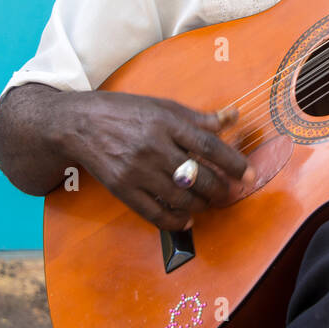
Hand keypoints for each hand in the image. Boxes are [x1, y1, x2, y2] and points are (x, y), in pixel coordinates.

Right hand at [58, 91, 254, 230]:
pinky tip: (188, 220)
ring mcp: (136, 171)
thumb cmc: (125, 111)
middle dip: (221, 189)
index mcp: (166, 122)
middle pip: (198, 176)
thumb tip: (233, 115)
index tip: (250, 174)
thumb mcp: (163, 106)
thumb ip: (199, 117)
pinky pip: (155, 214)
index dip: (233, 162)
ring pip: (180, 198)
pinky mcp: (123, 190)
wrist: (79, 123)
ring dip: (203, 205)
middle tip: (232, 192)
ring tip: (212, 203)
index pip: (209, 145)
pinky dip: (176, 221)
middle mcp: (152, 147)